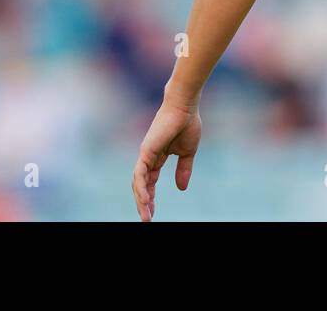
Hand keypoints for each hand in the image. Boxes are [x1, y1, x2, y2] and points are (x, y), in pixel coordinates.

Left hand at [132, 98, 201, 220]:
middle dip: (144, 203)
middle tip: (147, 219)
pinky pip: (140, 175)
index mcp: (157, 156)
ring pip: (138, 183)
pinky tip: (146, 201)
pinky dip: (142, 189)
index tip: (153, 212)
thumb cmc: (187, 124)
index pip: (150, 181)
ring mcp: (145, 154)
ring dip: (142, 201)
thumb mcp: (188, 153)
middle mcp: (148, 157)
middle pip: (141, 185)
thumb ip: (184, 170)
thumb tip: (182, 188)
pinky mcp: (146, 152)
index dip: (151, 196)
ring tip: (146, 216)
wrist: (185, 107)